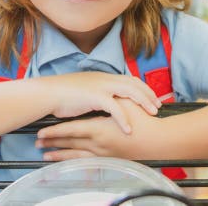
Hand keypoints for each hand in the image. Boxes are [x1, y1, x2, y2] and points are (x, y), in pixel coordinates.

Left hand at [36, 99, 158, 160]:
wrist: (159, 142)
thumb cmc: (144, 122)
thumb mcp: (126, 105)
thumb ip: (110, 101)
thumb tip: (98, 95)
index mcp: (100, 129)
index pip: (72, 130)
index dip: (56, 132)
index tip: (41, 133)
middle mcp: (99, 144)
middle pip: (70, 144)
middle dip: (52, 143)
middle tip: (37, 143)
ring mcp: (103, 153)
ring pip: (76, 155)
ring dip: (59, 155)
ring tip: (44, 155)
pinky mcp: (109, 159)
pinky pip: (87, 162)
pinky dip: (74, 161)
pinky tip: (65, 163)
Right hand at [39, 72, 160, 133]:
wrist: (48, 93)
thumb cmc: (64, 94)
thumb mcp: (85, 90)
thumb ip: (98, 93)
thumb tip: (106, 101)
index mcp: (103, 77)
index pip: (129, 79)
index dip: (142, 87)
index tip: (152, 96)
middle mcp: (105, 79)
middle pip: (134, 84)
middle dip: (148, 94)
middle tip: (159, 106)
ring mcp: (101, 86)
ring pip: (129, 92)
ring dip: (142, 103)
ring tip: (152, 114)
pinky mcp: (95, 97)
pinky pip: (114, 108)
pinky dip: (123, 119)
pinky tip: (129, 129)